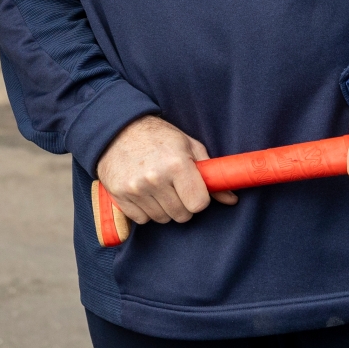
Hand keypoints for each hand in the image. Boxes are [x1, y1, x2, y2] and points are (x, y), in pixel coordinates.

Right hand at [95, 114, 237, 226]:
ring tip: (157, 187)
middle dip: (182, 204)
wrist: (116, 128)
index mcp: (176, 164)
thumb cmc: (158, 136)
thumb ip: (210, 172)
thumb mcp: (188, 145)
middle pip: (181, 215)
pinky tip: (143, 192)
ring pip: (162, 218)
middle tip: (174, 187)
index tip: (193, 189)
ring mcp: (135, 188)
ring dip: (164, 208)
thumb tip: (231, 199)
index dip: (199, 199)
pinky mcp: (119, 195)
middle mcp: (155, 178)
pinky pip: (142, 219)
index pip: (199, 204)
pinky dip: (145, 210)